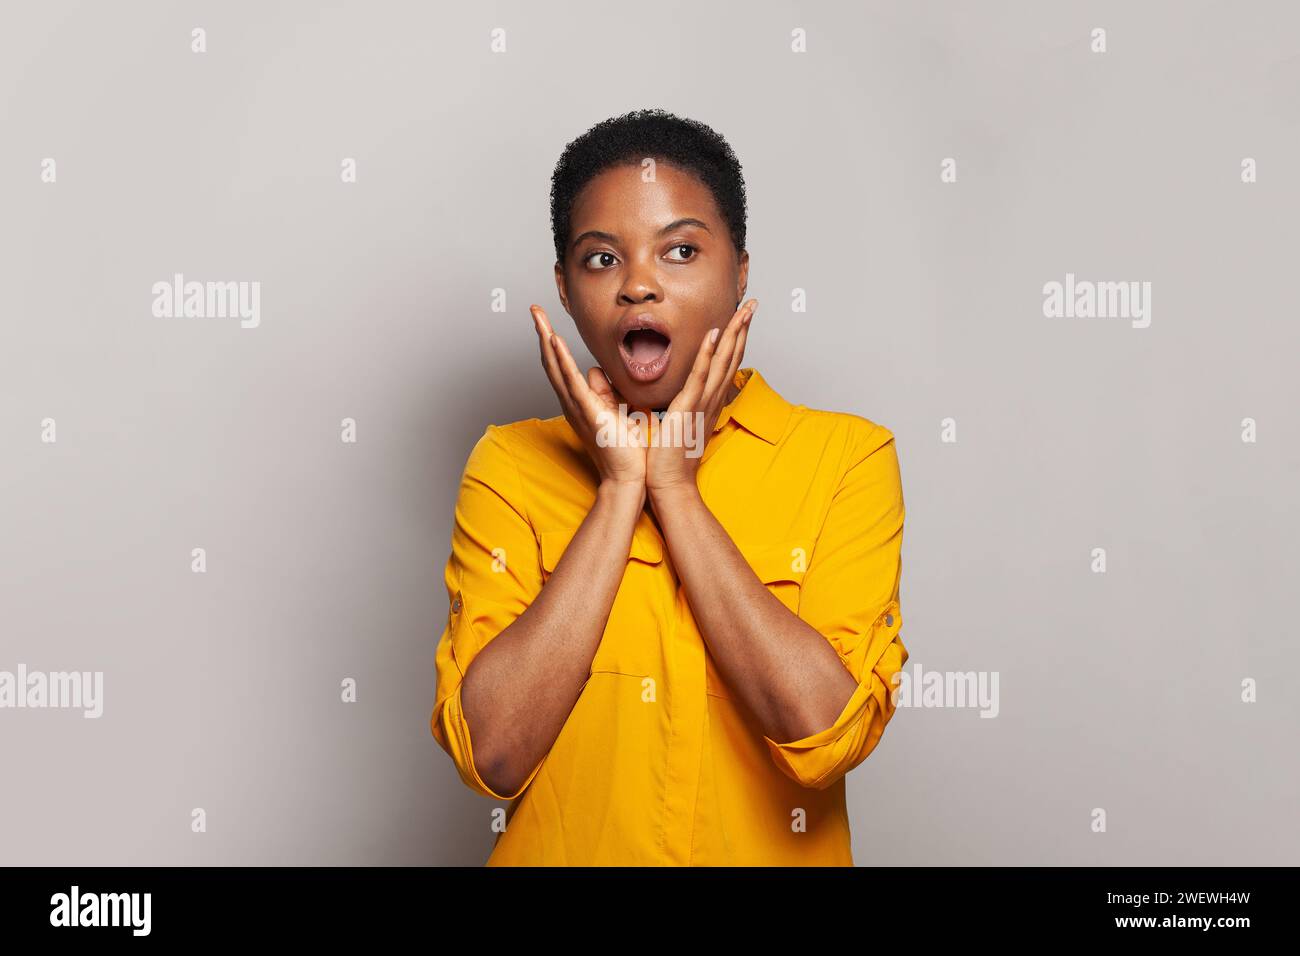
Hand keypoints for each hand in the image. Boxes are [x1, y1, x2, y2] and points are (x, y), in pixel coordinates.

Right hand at [531, 304, 646, 488]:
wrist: (628, 477)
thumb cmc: (625, 450)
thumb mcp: (615, 411)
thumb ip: (604, 390)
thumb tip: (596, 371)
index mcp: (578, 403)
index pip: (561, 366)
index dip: (552, 342)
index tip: (547, 320)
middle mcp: (571, 403)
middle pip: (551, 362)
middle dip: (542, 334)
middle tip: (534, 310)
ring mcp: (576, 407)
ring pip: (556, 367)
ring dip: (546, 339)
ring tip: (538, 317)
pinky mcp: (587, 412)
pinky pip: (570, 381)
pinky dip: (561, 360)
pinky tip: (553, 342)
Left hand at [645, 298, 755, 494]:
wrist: (669, 484)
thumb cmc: (668, 459)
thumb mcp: (673, 424)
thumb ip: (675, 405)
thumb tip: (674, 394)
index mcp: (707, 402)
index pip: (724, 364)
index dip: (735, 339)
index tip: (741, 317)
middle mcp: (710, 399)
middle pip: (731, 357)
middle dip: (743, 329)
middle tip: (753, 304)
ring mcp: (702, 403)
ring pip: (722, 361)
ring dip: (734, 334)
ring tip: (744, 310)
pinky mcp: (688, 408)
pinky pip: (700, 376)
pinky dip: (708, 354)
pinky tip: (714, 334)